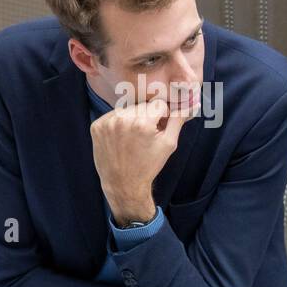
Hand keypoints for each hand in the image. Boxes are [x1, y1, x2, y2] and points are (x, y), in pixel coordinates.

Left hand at [90, 95, 191, 224]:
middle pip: (143, 105)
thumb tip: (189, 105)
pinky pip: (113, 115)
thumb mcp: (169, 144)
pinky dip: (120, 123)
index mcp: (142, 123)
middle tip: (148, 134)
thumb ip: (177, 121)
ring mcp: (107, 122)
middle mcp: (123, 119)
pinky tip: (122, 138)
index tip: (161, 126)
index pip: (159, 104)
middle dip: (148, 116)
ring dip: (134, 118)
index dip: (163, 115)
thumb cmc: (148, 165)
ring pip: (128, 109)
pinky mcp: (97, 126)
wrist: (123, 183)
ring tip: (134, 137)